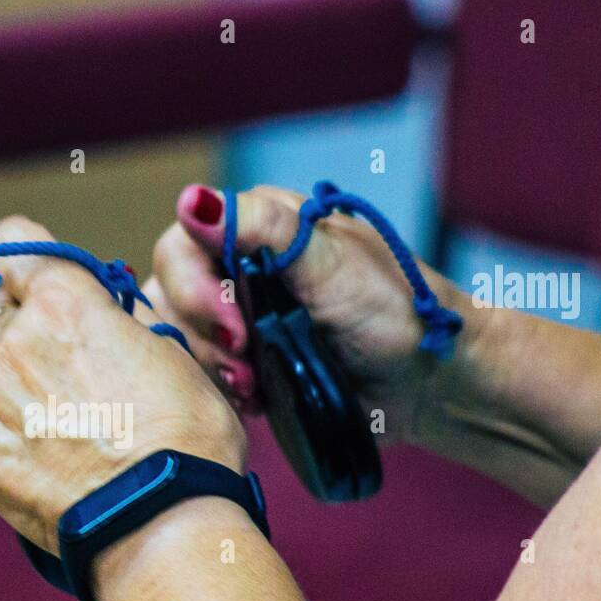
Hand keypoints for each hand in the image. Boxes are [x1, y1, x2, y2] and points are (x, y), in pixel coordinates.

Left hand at [0, 214, 244, 554]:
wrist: (164, 518)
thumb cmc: (186, 438)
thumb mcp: (176, 358)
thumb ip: (128, 327)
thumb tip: (111, 318)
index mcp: (66, 304)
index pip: (17, 245)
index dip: (27, 257)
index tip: (38, 272)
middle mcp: (19, 342)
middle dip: (24, 328)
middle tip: (64, 365)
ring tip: (37, 415)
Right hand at [144, 184, 484, 443]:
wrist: (430, 381)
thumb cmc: (395, 309)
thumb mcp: (331, 259)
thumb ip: (263, 228)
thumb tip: (193, 201)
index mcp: (257, 231)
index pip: (180, 248)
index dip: (194, 290)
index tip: (234, 327)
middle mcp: (238, 270)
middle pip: (169, 297)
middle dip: (201, 337)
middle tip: (245, 364)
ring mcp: (239, 321)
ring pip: (180, 341)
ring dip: (211, 368)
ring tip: (253, 386)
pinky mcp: (246, 366)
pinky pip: (204, 377)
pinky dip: (222, 391)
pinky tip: (256, 398)